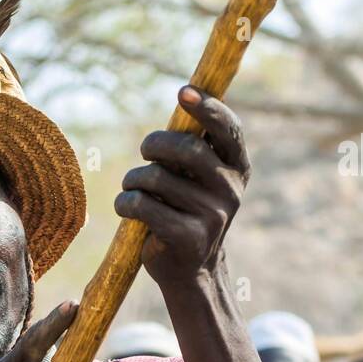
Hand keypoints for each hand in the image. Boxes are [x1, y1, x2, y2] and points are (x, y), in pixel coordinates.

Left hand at [115, 85, 250, 289]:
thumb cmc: (187, 208)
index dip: (207, 108)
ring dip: (133, 179)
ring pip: (156, 177)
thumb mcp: (199, 177)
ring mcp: (212, 215)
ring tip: (134, 188)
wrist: (191, 269)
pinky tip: (127, 208)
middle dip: (154, 144)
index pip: (228, 129)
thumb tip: (187, 94)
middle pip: (186, 149)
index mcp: (237, 166)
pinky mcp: (187, 237)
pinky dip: (125, 202)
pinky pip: (142, 205)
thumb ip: (195, 144)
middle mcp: (230, 189)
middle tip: (145, 152)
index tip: (183, 92)